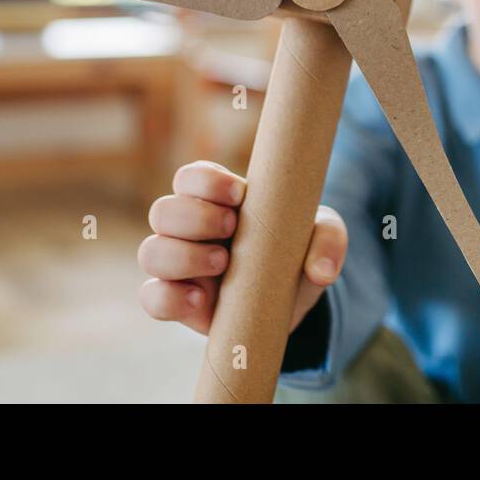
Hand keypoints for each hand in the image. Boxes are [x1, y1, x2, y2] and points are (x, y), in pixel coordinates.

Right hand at [138, 161, 347, 333]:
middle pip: (163, 210)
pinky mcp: (178, 302)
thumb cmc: (296, 254)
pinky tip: (201, 300)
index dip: (206, 181)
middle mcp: (189, 229)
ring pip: (150, 252)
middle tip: (232, 228)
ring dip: (183, 256)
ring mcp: (179, 267)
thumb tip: (321, 269)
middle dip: (195, 217)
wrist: (290, 302)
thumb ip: (329, 239)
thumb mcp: (321, 237)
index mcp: (217, 200)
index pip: (190, 176)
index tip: (240, 195)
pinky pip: (151, 297)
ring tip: (224, 263)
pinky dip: (169, 297)